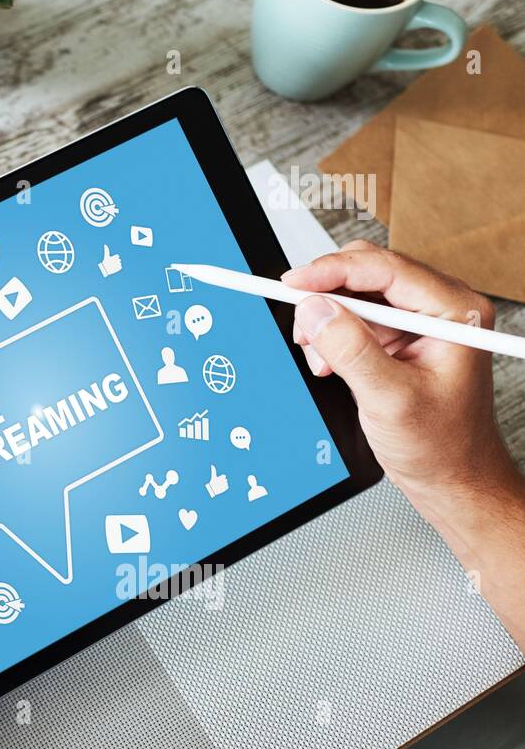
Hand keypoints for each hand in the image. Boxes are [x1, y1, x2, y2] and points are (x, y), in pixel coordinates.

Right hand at [98, 244, 121, 276]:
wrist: (105, 270)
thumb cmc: (105, 262)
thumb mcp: (106, 256)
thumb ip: (106, 250)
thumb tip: (105, 244)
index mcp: (114, 257)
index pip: (117, 256)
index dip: (114, 258)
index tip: (111, 260)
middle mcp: (117, 260)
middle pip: (119, 260)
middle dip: (115, 261)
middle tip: (111, 264)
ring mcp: (118, 264)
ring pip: (119, 263)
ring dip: (116, 265)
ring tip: (113, 266)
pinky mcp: (119, 268)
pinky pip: (120, 267)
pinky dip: (118, 268)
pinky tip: (114, 268)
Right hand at [204, 464, 228, 498]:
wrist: (212, 490)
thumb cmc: (212, 482)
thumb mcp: (213, 476)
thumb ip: (214, 470)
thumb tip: (212, 465)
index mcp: (221, 477)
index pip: (224, 476)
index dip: (221, 478)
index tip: (218, 480)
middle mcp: (224, 480)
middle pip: (225, 480)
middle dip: (222, 481)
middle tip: (218, 483)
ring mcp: (225, 484)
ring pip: (226, 483)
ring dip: (223, 484)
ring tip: (219, 486)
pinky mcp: (226, 488)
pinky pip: (227, 487)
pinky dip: (224, 487)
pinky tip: (221, 488)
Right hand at [284, 241, 513, 505]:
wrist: (452, 478)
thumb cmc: (443, 446)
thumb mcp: (390, 399)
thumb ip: (351, 350)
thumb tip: (315, 310)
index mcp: (455, 312)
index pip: (386, 269)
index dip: (333, 271)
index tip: (293, 283)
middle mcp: (440, 309)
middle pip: (368, 273)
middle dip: (327, 298)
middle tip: (301, 323)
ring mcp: (420, 322)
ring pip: (355, 295)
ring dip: (327, 322)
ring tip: (321, 359)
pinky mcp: (401, 338)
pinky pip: (355, 319)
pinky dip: (332, 338)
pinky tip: (330, 364)